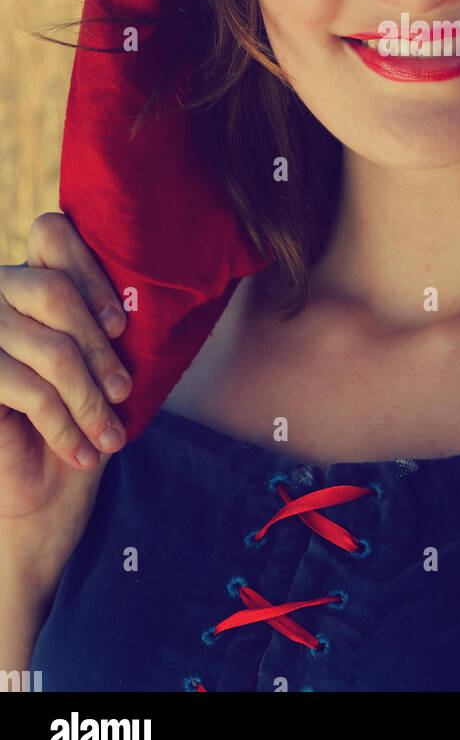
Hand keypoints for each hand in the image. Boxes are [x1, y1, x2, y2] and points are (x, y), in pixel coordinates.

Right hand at [0, 213, 131, 565]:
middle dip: (99, 347)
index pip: (51, 232)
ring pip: (51, 348)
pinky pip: (30, 390)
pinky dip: (66, 424)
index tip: (121, 327)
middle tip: (124, 391)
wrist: (36, 508)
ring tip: (110, 435)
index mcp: (25, 282)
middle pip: (56, 291)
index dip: (90, 270)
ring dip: (89, 399)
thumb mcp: (101, 369)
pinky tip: (84, 453)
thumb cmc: (75, 428)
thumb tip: (155, 287)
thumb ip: (107, 323)